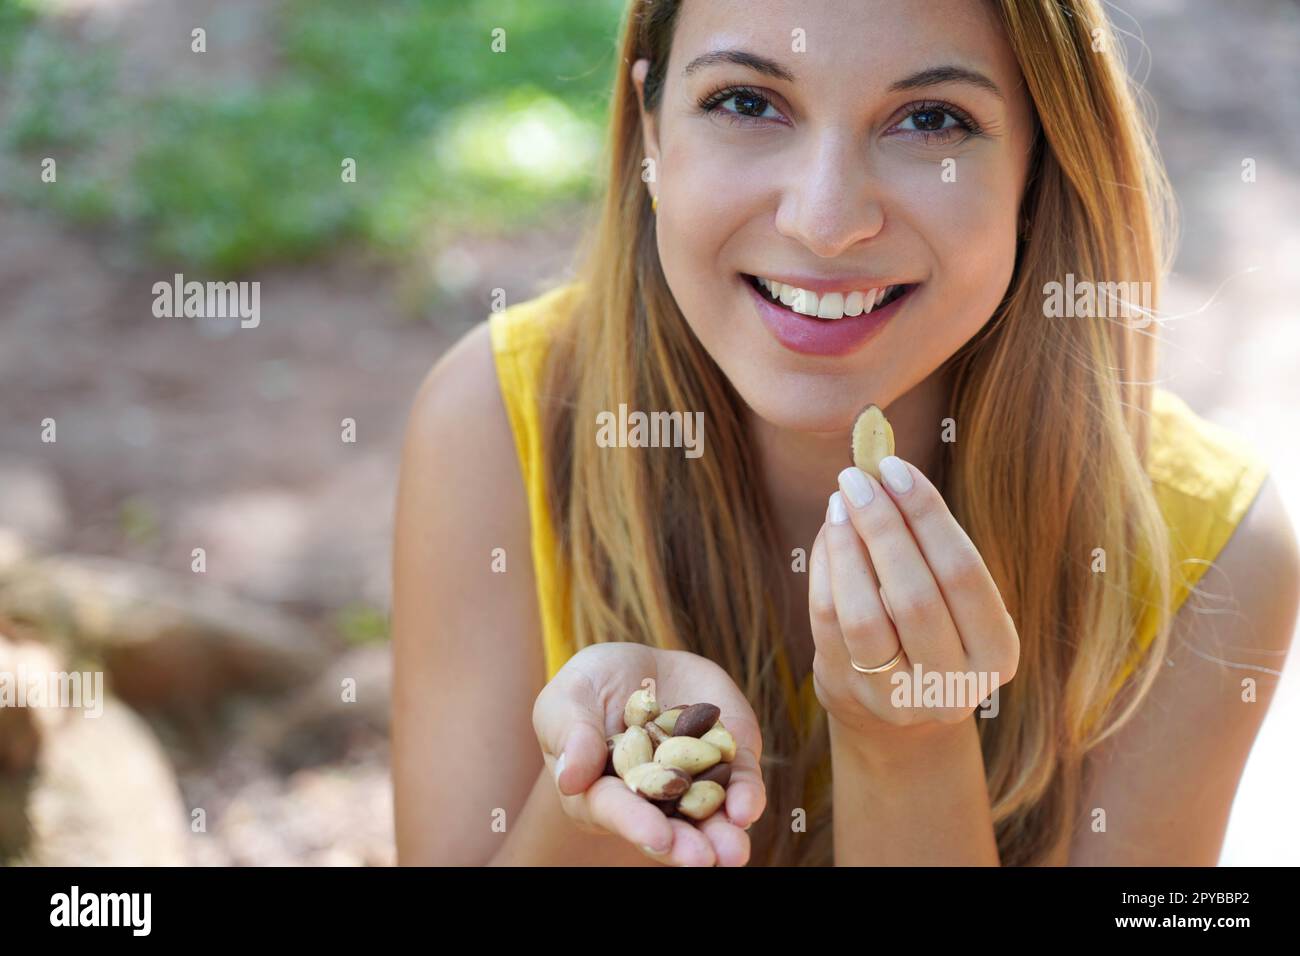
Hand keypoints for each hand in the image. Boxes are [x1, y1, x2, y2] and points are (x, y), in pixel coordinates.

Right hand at [533, 642, 765, 865]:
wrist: (645, 661)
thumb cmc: (593, 683)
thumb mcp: (569, 695)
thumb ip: (569, 732)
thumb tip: (571, 780)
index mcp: (600, 791)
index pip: (615, 809)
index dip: (635, 823)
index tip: (658, 837)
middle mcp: (650, 798)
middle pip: (666, 826)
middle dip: (684, 845)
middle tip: (702, 858)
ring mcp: (692, 783)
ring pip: (707, 816)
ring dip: (721, 835)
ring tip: (733, 850)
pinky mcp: (728, 761)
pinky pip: (739, 782)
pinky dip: (745, 796)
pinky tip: (746, 809)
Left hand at [808, 456, 1018, 738]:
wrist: (898, 708)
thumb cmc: (931, 628)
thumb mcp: (949, 595)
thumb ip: (928, 541)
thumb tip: (882, 470)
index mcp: (996, 652)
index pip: (963, 574)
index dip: (927, 517)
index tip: (896, 468)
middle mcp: (953, 684)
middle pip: (914, 596)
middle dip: (883, 528)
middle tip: (857, 478)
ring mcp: (898, 698)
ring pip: (863, 617)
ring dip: (847, 549)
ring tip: (839, 503)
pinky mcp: (850, 695)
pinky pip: (828, 625)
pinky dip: (824, 572)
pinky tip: (828, 535)